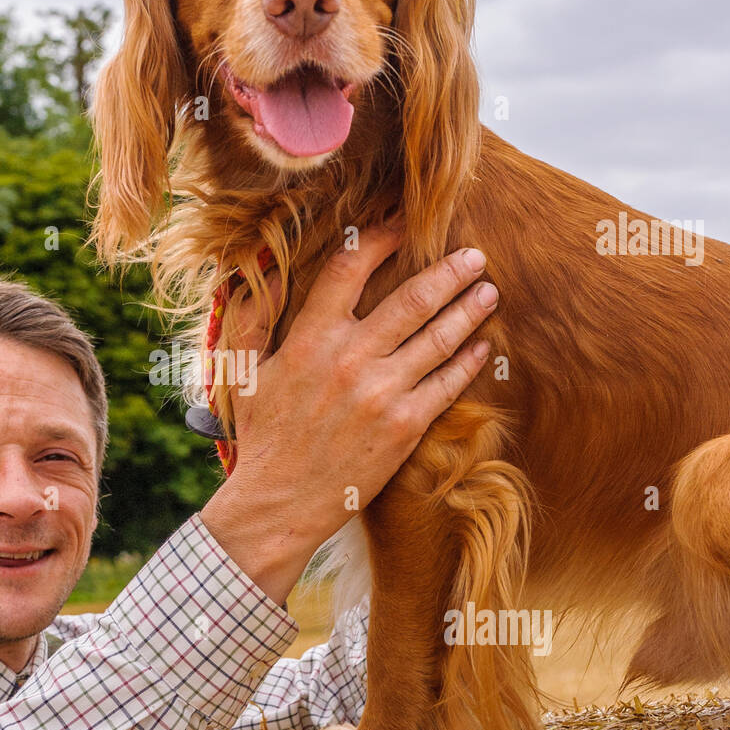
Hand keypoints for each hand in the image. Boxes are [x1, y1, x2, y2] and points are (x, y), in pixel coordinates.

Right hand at [200, 223, 495, 604]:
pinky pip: (447, 384)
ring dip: (469, 309)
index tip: (402, 224)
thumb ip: (253, 315)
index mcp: (309, 339)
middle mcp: (349, 359)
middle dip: (449, 271)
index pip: (349, 268)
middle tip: (475, 255)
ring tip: (488, 291)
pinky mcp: (405, 427)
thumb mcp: (242, 371)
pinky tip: (482, 345)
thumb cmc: (261, 437)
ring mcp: (381, 393)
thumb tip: (269, 268)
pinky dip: (468, 360)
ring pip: (438, 337)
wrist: (278, 505)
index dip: (379, 238)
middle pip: (412, 298)